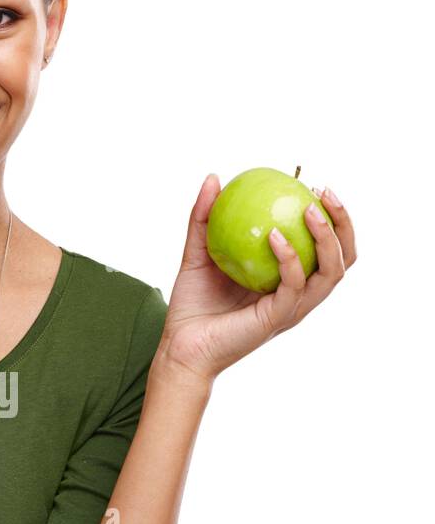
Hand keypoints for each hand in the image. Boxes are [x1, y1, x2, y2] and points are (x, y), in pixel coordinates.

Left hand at [155, 176, 357, 382]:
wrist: (179, 345)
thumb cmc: (192, 304)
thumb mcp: (197, 253)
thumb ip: (204, 218)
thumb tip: (214, 178)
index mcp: (289, 280)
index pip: (326, 247)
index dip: (332, 217)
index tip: (314, 185)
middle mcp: (298, 294)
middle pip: (343, 258)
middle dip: (343, 223)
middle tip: (324, 192)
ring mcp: (291, 308)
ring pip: (331, 273)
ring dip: (327, 238)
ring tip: (310, 209)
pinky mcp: (276, 319)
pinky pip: (293, 286)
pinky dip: (290, 259)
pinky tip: (274, 235)